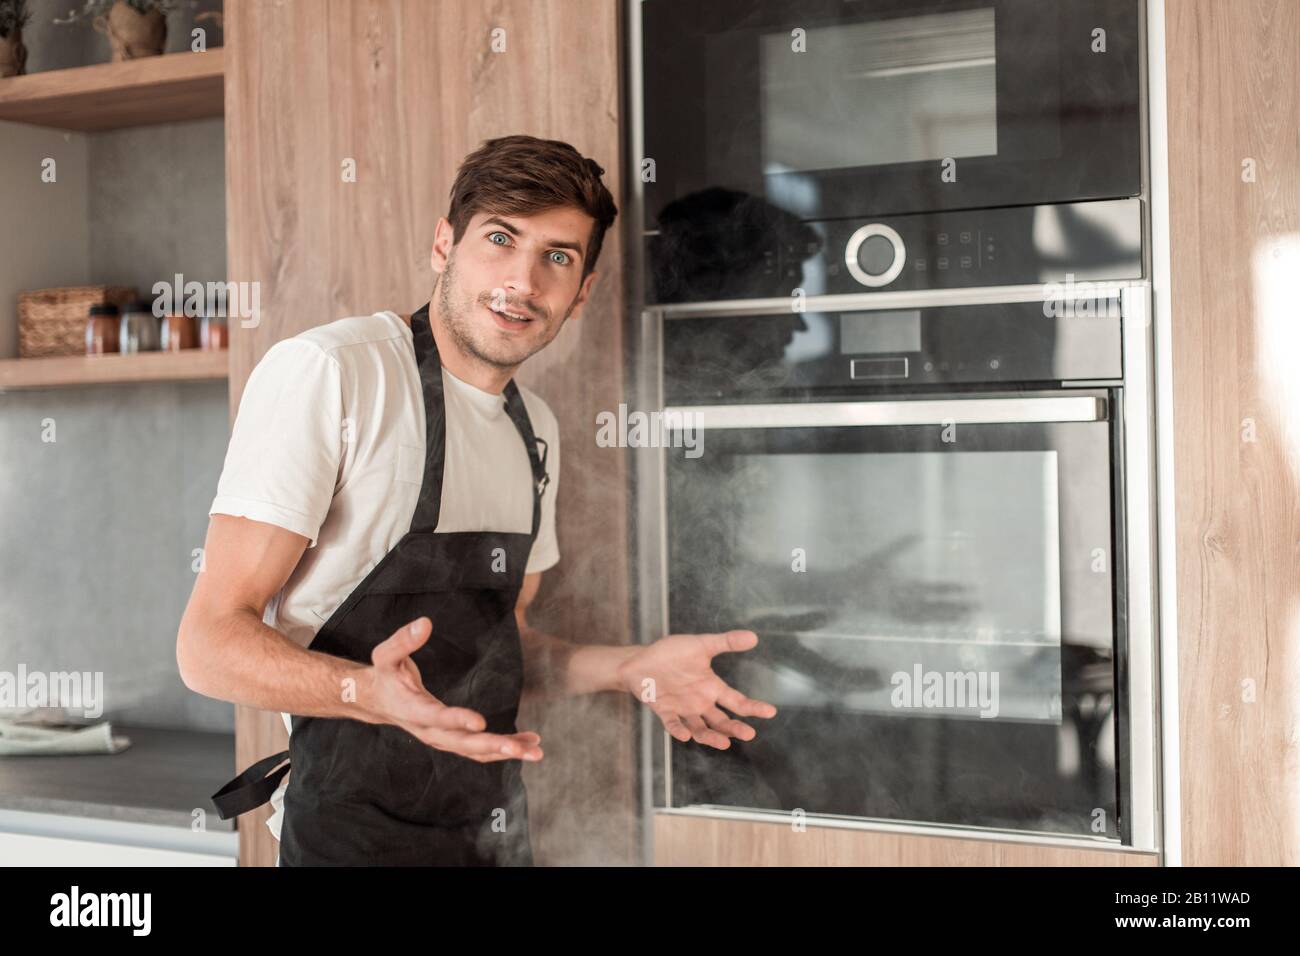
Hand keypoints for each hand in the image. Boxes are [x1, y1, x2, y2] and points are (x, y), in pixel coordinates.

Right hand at [364, 617, 542, 763]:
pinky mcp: (451, 739)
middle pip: (461, 744)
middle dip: (491, 746)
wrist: (377, 700)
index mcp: (413, 710)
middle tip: (518, 749)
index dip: (457, 720)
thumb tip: (425, 623)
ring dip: (505, 752)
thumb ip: (403, 640)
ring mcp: (441, 738)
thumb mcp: (385, 655)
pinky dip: (503, 749)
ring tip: (535, 750)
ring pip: (475, 751)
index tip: (480, 722)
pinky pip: (479, 749)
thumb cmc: (384, 674)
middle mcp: (429, 731)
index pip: (437, 717)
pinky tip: (528, 743)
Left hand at [616, 630, 776, 748]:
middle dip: (735, 728)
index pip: (737, 701)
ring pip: (700, 728)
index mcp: (711, 687)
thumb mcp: (701, 645)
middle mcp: (700, 702)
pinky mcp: (664, 711)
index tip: (770, 712)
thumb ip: (726, 642)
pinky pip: (672, 724)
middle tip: (749, 734)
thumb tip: (753, 637)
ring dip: (711, 737)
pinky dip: (679, 730)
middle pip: (722, 720)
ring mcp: (682, 709)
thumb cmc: (671, 653)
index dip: (753, 707)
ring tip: (724, 743)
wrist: (641, 660)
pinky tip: (685, 735)